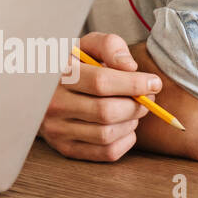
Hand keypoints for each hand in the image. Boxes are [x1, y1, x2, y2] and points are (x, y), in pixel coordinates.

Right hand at [38, 32, 160, 161]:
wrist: (43, 87)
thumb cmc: (72, 65)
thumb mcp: (86, 45)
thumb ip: (109, 46)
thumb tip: (130, 68)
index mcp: (56, 74)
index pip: (100, 82)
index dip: (133, 84)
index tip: (153, 83)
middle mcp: (52, 103)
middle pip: (106, 111)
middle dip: (136, 105)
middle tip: (146, 98)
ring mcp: (56, 129)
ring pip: (107, 134)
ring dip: (130, 123)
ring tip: (132, 110)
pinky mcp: (64, 147)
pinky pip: (106, 152)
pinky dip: (125, 141)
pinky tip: (124, 126)